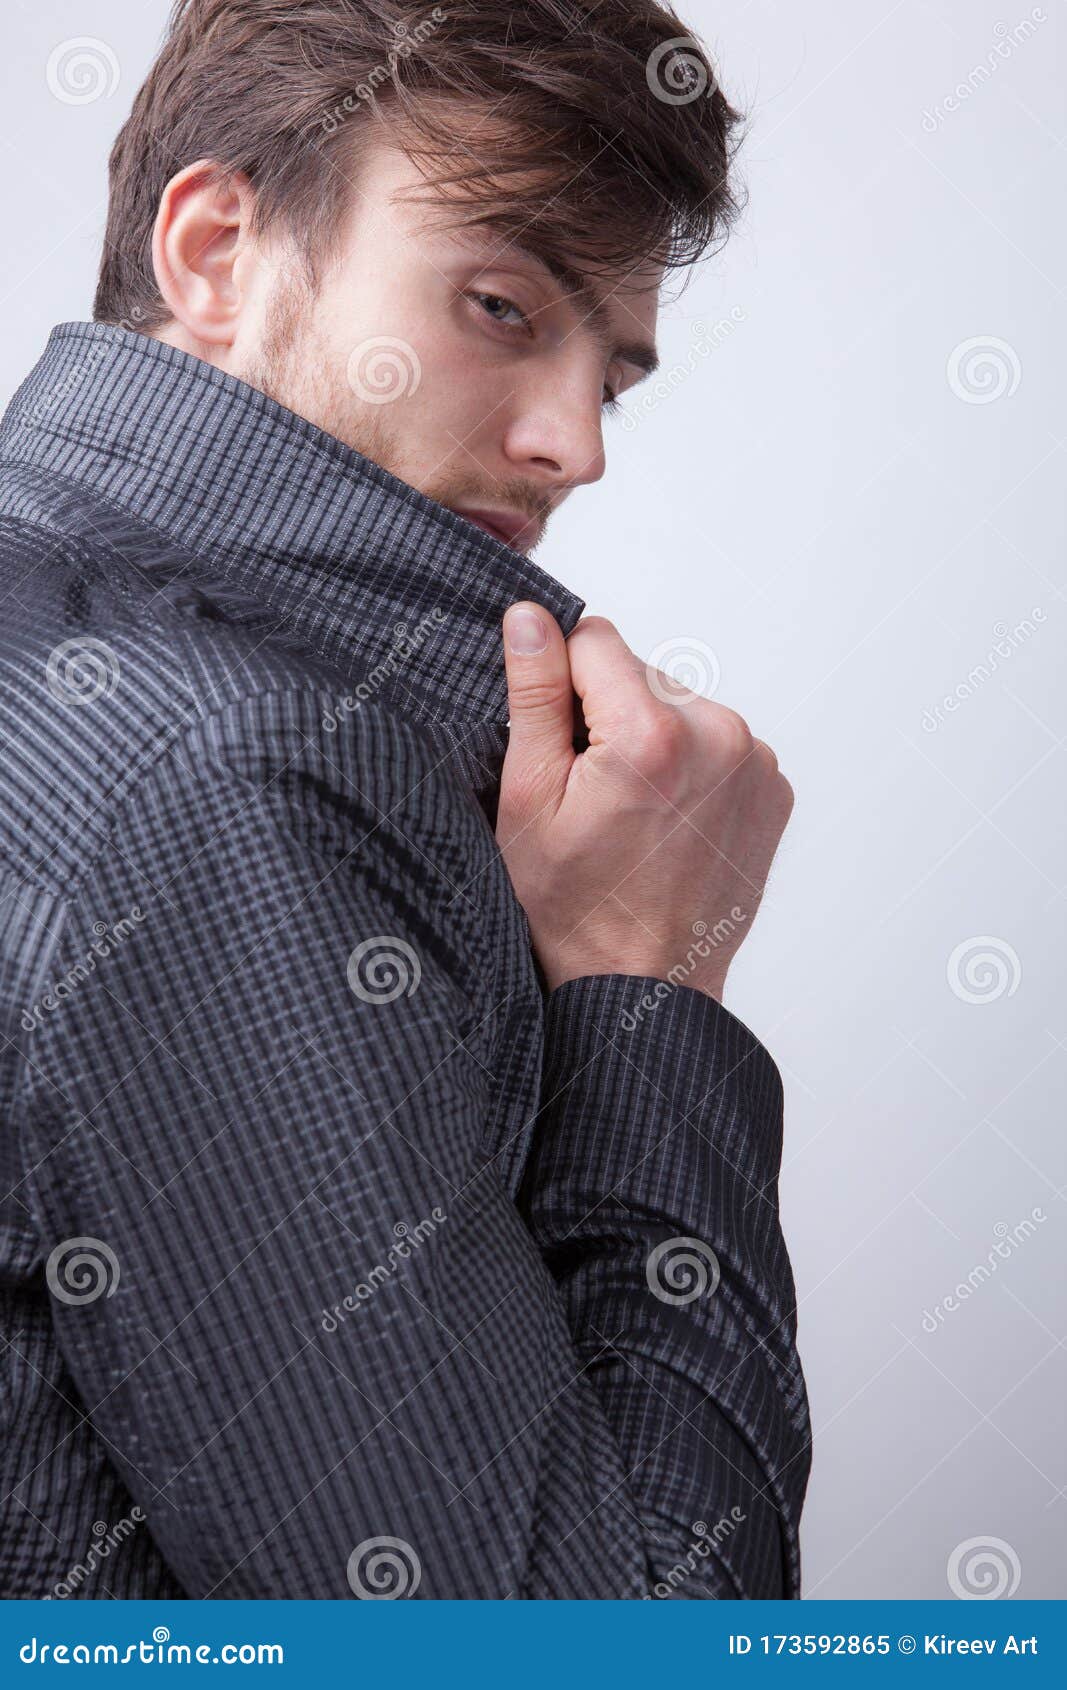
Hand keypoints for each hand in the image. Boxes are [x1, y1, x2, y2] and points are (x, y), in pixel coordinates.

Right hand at [496, 602, 792, 1000]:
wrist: (646, 989)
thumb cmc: (575, 910)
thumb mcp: (529, 799)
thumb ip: (534, 695)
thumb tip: (529, 616)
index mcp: (653, 733)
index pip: (593, 639)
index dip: (561, 686)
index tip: (561, 749)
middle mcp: (720, 735)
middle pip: (641, 674)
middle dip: (610, 716)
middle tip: (595, 797)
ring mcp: (756, 763)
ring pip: (680, 707)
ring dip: (653, 740)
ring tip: (634, 816)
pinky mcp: (775, 786)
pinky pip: (717, 743)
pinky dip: (691, 768)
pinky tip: (669, 823)